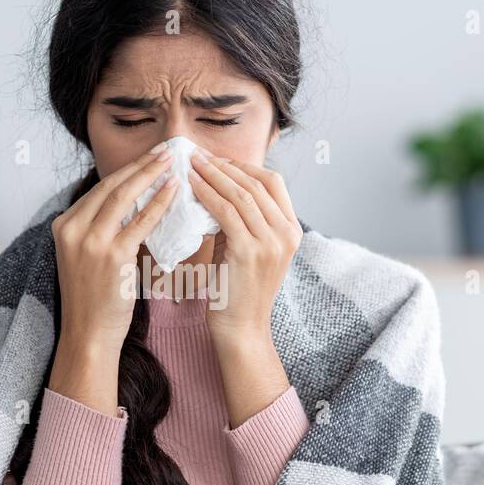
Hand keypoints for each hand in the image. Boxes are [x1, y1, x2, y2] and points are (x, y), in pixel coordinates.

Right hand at [50, 143, 176, 355]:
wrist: (88, 334)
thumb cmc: (95, 299)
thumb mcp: (88, 257)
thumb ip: (102, 230)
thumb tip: (135, 204)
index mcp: (63, 226)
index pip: (100, 189)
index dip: (127, 171)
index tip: (149, 158)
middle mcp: (72, 228)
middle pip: (110, 186)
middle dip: (140, 165)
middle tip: (165, 150)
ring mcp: (89, 241)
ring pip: (123, 197)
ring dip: (150, 175)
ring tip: (171, 162)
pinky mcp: (110, 256)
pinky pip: (140, 222)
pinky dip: (159, 203)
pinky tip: (174, 190)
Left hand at [187, 148, 301, 343]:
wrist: (241, 329)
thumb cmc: (237, 291)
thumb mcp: (247, 249)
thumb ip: (241, 222)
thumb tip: (216, 190)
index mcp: (291, 231)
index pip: (273, 183)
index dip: (244, 167)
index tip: (217, 160)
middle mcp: (287, 234)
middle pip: (258, 183)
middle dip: (226, 166)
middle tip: (199, 155)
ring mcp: (272, 242)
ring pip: (242, 194)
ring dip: (214, 175)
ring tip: (192, 164)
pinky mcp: (250, 251)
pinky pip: (227, 212)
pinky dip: (208, 194)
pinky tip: (192, 185)